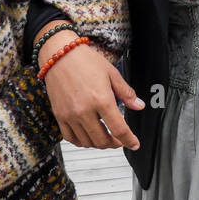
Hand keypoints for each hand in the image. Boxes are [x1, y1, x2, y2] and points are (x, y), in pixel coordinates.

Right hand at [39, 32, 142, 149]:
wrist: (60, 55)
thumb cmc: (85, 61)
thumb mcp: (112, 74)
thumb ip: (126, 93)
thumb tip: (139, 105)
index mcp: (101, 100)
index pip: (119, 129)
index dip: (129, 140)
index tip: (134, 144)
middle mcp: (84, 111)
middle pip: (102, 140)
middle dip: (115, 144)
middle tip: (121, 140)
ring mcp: (70, 115)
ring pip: (87, 142)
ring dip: (99, 144)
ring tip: (106, 137)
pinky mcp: (59, 116)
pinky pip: (70, 138)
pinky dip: (81, 141)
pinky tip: (88, 136)